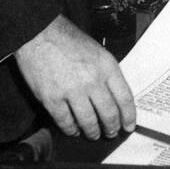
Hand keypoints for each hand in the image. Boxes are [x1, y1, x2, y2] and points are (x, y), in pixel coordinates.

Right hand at [14, 15, 135, 139]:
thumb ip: (107, 73)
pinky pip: (65, 122)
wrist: (40, 34)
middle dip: (112, 127)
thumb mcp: (98, 52)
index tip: (129, 125)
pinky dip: (71, 129)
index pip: (124, 98)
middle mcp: (92, 80)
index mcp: (106, 66)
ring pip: (89, 122)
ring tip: (94, 134)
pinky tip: (74, 130)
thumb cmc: (68, 40)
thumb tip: (115, 97)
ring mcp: (72, 91)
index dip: (128, 116)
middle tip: (111, 132)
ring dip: (93, 132)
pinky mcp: (52, 99)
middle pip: (109, 113)